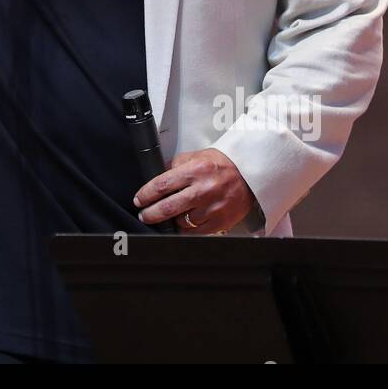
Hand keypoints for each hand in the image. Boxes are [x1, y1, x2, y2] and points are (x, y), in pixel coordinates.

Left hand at [132, 148, 256, 235]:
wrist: (249, 174)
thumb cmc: (221, 165)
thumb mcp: (195, 157)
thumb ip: (174, 166)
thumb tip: (156, 177)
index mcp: (195, 171)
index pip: (162, 185)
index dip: (146, 195)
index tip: (139, 200)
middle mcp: (203, 190)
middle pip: (168, 207)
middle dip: (150, 214)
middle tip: (144, 215)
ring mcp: (212, 208)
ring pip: (181, 222)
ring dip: (171, 221)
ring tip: (168, 216)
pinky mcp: (220, 222)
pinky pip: (195, 231)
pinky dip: (186, 229)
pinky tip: (182, 223)